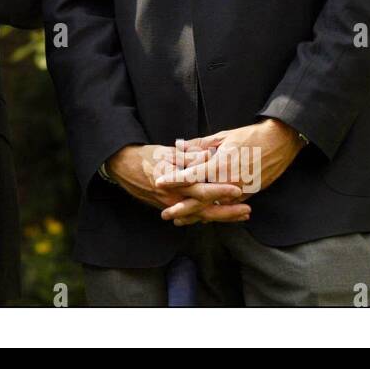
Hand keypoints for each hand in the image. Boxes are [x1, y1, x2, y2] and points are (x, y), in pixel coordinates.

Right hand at [104, 143, 249, 225]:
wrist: (122, 168)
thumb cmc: (144, 157)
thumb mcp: (165, 152)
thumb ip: (187, 156)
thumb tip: (206, 156)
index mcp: (173, 183)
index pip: (200, 190)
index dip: (219, 191)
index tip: (237, 190)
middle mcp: (172, 198)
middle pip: (203, 210)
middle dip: (227, 212)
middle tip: (247, 211)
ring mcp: (170, 205)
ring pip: (199, 216)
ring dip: (221, 216)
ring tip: (241, 214)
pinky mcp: (169, 207)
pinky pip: (191, 215)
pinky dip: (207, 216)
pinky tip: (220, 216)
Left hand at [156, 120, 305, 223]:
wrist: (279, 143)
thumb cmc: (250, 137)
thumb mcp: (223, 137)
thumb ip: (200, 145)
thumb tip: (181, 147)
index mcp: (220, 164)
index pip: (192, 175)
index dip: (175, 180)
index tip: (160, 183)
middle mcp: (229, 181)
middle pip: (201, 199)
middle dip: (182, 208)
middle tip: (165, 214)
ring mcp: (240, 190)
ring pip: (214, 207)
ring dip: (196, 215)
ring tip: (180, 220)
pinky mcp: (248, 194)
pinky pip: (227, 207)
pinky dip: (213, 213)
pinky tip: (202, 217)